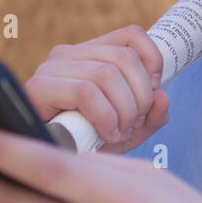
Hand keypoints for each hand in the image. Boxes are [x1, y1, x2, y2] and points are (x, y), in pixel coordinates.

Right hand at [24, 24, 170, 153]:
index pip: (132, 35)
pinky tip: (106, 135)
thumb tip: (163, 96)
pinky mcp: (38, 87)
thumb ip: (151, 116)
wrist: (50, 167)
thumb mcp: (129, 131)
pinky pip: (85, 91)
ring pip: (107, 73)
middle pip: (125, 57)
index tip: (153, 94)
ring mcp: (52, 68)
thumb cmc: (87, 146)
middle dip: (140, 96)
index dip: (153, 61)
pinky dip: (105, 117)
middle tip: (134, 124)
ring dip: (123, 110)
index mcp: (91, 54)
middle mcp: (70, 54)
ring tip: (119, 133)